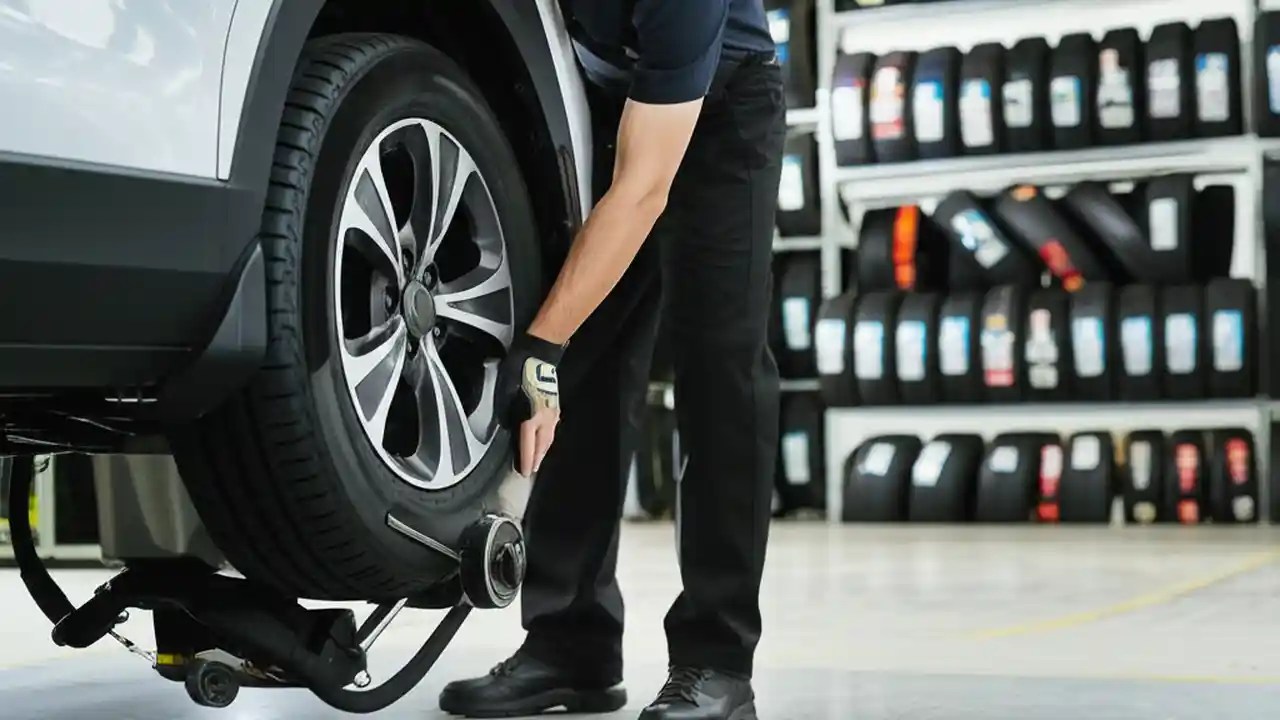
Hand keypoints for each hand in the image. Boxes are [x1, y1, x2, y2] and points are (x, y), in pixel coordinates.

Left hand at [495, 334, 564, 475]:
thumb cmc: (520, 372)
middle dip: (536, 459)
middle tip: (531, 471)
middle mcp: (544, 418)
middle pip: (541, 445)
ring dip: (543, 451)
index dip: (525, 460)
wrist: (540, 354)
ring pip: (548, 438)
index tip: (523, 472)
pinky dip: (548, 439)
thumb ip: (507, 413)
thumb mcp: (505, 392)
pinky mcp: (555, 405)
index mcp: (531, 417)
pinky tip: (547, 439)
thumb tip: (508, 426)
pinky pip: (552, 428)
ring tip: (539, 459)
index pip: (528, 445)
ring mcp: (552, 412)